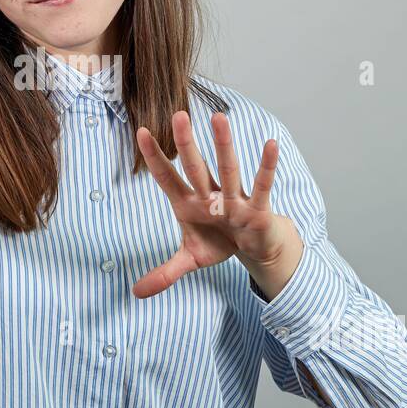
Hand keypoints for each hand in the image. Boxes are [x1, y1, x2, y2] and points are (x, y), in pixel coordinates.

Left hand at [133, 111, 302, 298]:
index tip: (140, 132)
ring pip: (227, 170)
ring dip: (223, 146)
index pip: (167, 178)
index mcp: (189, 204)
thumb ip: (165, 273)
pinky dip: (266, 167)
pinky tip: (270, 145)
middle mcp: (210, 196)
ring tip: (219, 118)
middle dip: (186, 143)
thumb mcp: (191, 259)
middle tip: (178, 114)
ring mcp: (233, 200)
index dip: (154, 158)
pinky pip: (262, 186)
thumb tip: (136, 293)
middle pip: (195, 167)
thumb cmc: (221, 243)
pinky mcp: (257, 209)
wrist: (254, 250)